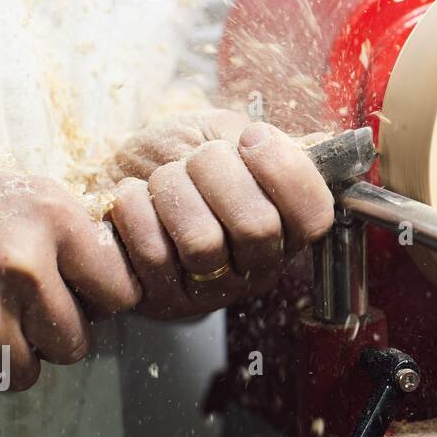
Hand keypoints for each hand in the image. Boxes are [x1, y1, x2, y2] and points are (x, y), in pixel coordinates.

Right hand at [0, 168, 139, 391]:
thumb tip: (119, 286)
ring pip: (26, 372)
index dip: (101, 300)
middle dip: (53, 334)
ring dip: (9, 355)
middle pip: (76, 344)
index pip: (121, 294)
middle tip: (22, 309)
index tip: (80, 293)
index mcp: (54, 220)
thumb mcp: (27, 195)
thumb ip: (76, 236)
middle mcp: (24, 266)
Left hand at [106, 121, 333, 318]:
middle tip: (192, 160)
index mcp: (285, 228)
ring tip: (156, 182)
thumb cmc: (174, 155)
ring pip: (203, 243)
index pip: (314, 215)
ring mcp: (210, 290)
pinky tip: (127, 204)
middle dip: (215, 173)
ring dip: (169, 193)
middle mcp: (256, 266)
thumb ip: (269, 141)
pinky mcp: (160, 301)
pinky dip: (130, 218)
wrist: (114, 174)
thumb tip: (322, 144)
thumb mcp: (226, 134)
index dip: (286, 172)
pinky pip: (149, 262)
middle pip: (257, 227)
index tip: (251, 138)